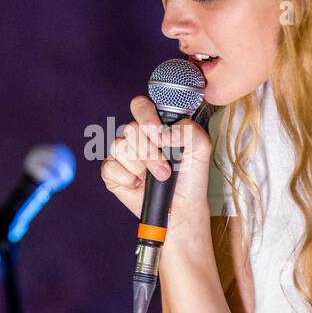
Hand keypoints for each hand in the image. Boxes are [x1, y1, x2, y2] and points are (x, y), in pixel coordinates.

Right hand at [100, 96, 212, 238]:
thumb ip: (189, 130)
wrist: (182, 206)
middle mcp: (135, 137)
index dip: (147, 118)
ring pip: (120, 148)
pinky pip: (110, 167)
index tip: (161, 138)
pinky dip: (127, 179)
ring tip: (157, 178)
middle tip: (166, 170)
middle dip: (150, 153)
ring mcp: (121, 154)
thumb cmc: (190, 176)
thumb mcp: (201, 148)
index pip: (140, 106)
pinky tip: (139, 184)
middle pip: (130, 129)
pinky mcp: (111, 172)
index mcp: (154, 125)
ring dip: (142, 167)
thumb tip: (165, 133)